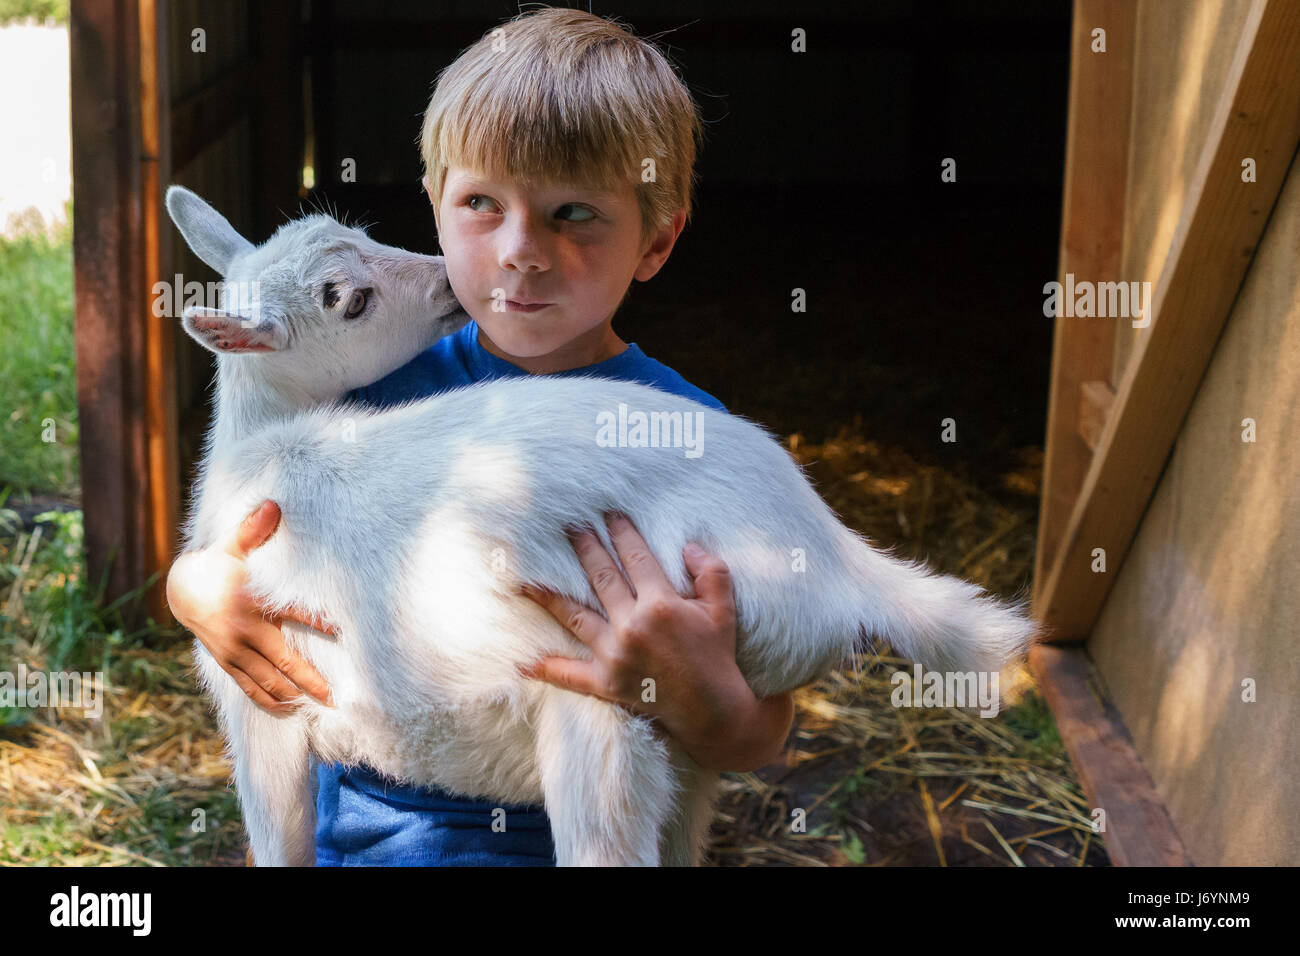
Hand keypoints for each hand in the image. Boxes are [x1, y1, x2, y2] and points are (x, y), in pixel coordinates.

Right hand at [166, 499, 336, 713]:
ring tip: (319, 708)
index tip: (346, 632)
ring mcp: (235, 651)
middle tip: (336, 698)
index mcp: (254, 602)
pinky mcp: (226, 661)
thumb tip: (274, 504)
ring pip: (268, 680)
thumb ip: (255, 529)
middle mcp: (246, 631)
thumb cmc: (220, 564)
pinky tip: (289, 710)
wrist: (182, 590)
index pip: (294, 613)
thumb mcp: (234, 545)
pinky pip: (249, 686)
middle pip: (285, 661)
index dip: (320, 622)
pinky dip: (268, 700)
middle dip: (311, 680)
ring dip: (294, 695)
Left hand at [518, 512, 793, 770]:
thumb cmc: (718, 656)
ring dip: (549, 595)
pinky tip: (519, 660)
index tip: (609, 514)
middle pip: (600, 577)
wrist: (714, 713)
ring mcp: (615, 655)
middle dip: (584, 547)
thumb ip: (711, 572)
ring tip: (527, 578)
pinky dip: (544, 667)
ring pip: (574, 616)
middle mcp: (632, 626)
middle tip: (569, 526)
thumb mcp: (724, 609)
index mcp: (661, 604)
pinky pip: (568, 675)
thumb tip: (688, 545)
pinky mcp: (605, 684)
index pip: (635, 558)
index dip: (622, 532)